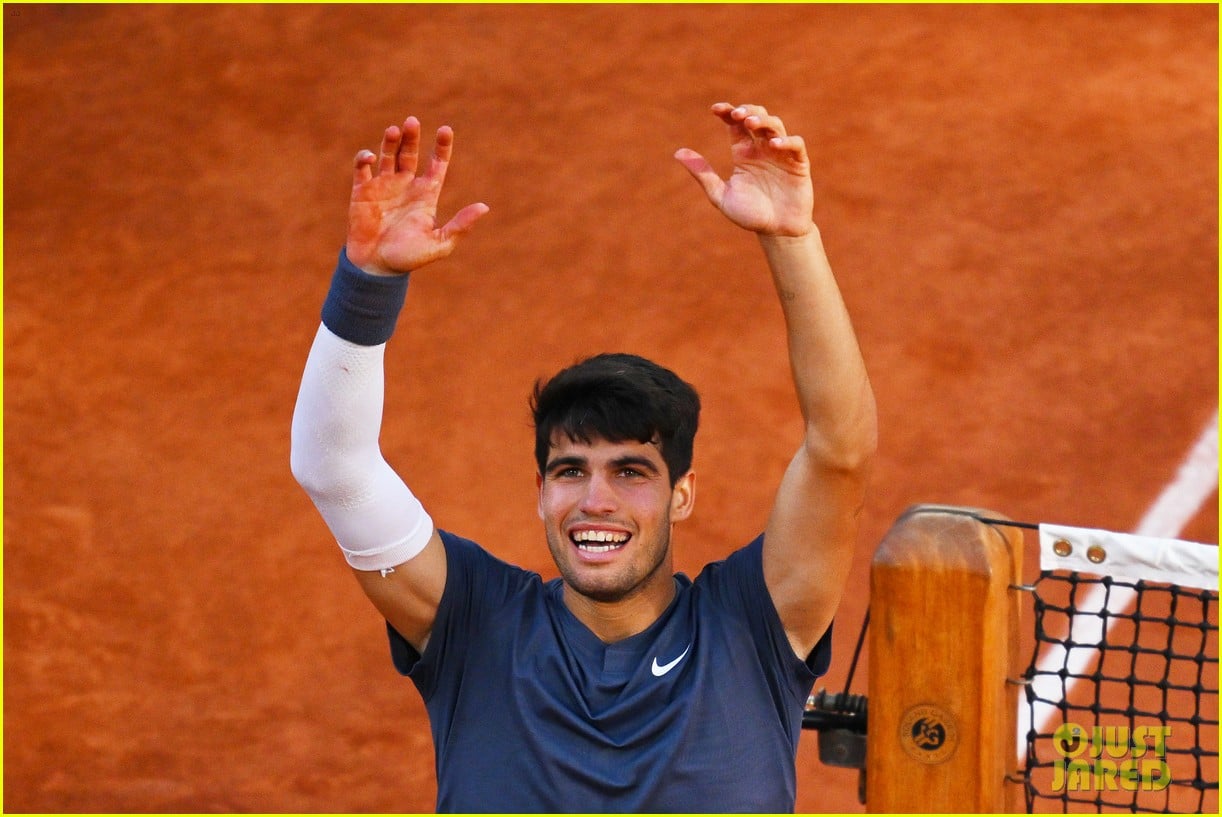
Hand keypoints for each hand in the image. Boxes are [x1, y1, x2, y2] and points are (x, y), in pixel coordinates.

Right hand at [346, 116, 488, 274]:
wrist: (376, 268)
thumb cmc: (409, 258)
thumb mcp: (439, 243)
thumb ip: (460, 225)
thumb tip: (484, 207)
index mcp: (426, 196)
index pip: (436, 165)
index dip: (442, 147)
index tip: (445, 129)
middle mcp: (406, 186)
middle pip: (411, 154)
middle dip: (412, 137)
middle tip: (412, 121)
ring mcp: (384, 187)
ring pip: (388, 155)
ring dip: (391, 141)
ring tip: (395, 130)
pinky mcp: (363, 191)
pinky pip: (363, 167)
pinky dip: (365, 158)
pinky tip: (371, 157)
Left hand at [675, 103, 814, 236]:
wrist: (776, 232)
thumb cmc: (750, 215)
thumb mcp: (721, 196)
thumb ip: (703, 175)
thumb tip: (678, 153)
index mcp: (743, 153)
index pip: (735, 125)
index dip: (727, 112)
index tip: (715, 109)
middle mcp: (762, 149)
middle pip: (756, 117)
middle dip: (747, 110)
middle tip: (736, 114)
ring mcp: (781, 155)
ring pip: (775, 126)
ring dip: (764, 120)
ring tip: (751, 122)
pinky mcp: (799, 164)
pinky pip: (796, 145)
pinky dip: (787, 141)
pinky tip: (774, 144)